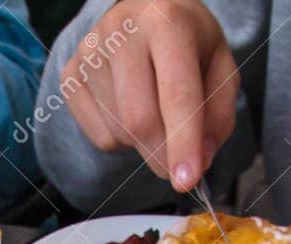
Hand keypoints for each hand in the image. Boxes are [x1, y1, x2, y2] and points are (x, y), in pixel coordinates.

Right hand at [59, 0, 238, 190]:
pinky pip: (98, 136)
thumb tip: (199, 161)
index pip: (176, 95)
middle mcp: (121, 32)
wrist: (145, 13)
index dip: (182, 143)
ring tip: (154, 110)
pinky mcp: (70, 75)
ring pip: (118, 132)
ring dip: (143, 143)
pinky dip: (121, 139)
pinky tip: (128, 110)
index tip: (186, 181)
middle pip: (139, 121)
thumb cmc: (187, 43)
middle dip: (162, 155)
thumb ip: (218, 116)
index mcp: (167, 22)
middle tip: (178, 164)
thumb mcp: (220, 67)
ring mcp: (89, 53)